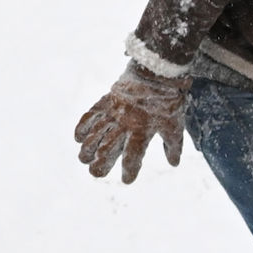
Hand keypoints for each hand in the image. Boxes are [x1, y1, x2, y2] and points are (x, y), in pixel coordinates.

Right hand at [75, 65, 187, 181]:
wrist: (157, 72)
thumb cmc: (169, 100)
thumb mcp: (175, 125)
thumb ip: (173, 146)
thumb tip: (173, 163)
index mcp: (142, 132)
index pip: (132, 158)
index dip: (129, 171)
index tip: (127, 180)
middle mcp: (124, 125)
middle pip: (107, 148)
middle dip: (100, 163)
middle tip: (95, 173)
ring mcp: (113, 112)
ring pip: (96, 134)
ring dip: (87, 148)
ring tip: (83, 159)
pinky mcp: (107, 100)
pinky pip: (91, 115)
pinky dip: (83, 126)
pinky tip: (78, 137)